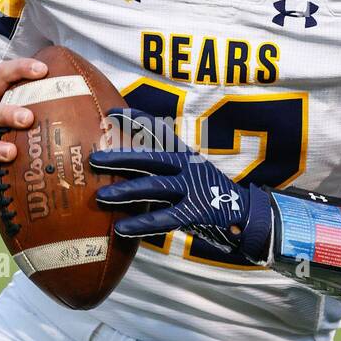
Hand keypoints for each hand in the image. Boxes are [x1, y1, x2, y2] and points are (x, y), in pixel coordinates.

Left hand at [90, 108, 272, 262]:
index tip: (111, 112)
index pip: (158, 131)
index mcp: (184, 155)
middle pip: (149, 158)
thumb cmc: (209, 194)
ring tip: (100, 196)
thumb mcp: (189, 174)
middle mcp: (187, 167)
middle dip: (120, 157)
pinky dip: (140, 224)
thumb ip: (163, 171)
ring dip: (125, 191)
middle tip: (93, 158)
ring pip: (153, 187)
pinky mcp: (196, 212)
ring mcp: (192, 189)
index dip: (136, 120)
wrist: (246, 214)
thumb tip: (127, 169)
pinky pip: (163, 219)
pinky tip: (121, 228)